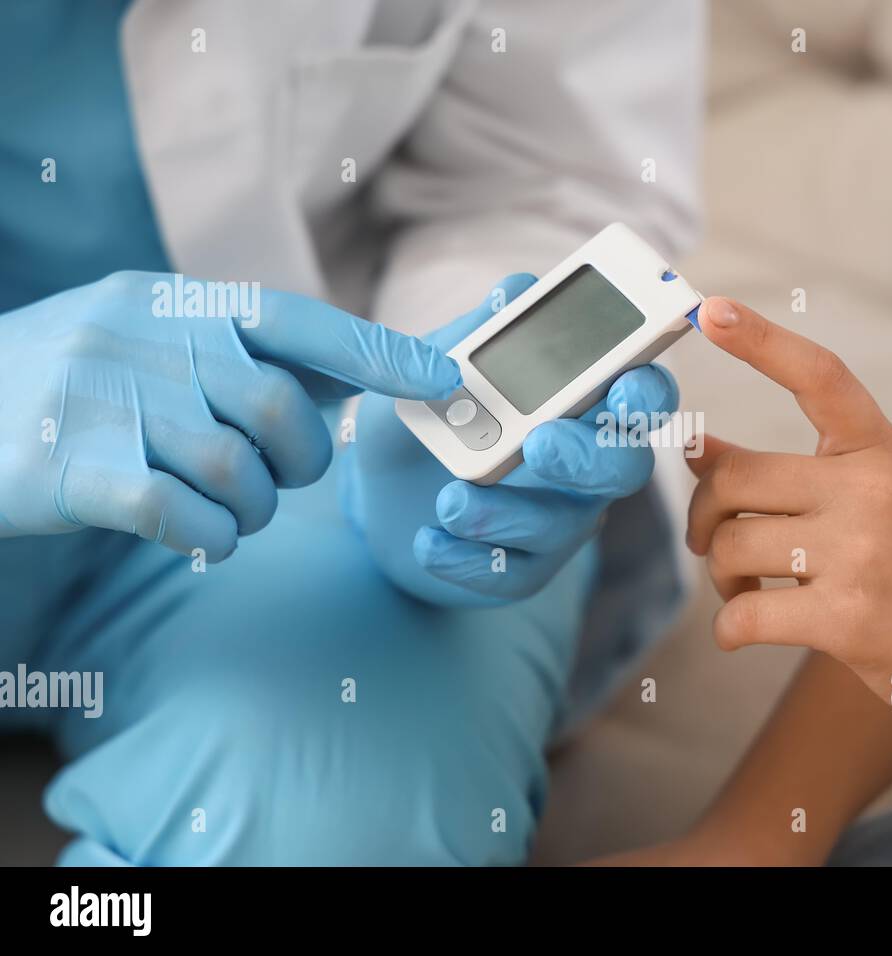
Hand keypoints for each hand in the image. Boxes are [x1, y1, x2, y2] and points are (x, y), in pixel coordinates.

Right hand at [0, 271, 458, 561]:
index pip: (295, 317)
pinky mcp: (69, 470)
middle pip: (280, 407)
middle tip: (279, 479)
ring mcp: (100, 400)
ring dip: (253, 508)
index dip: (376, 351)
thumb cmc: (73, 391)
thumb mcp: (151, 345)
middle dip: (304, 460)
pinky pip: (182, 514)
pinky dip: (210, 537)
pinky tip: (197, 536)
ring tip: (228, 511)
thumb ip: (243, 358)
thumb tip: (358, 379)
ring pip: (237, 468)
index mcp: (171, 302)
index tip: (442, 380)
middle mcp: (140, 337)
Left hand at [344, 274, 678, 606]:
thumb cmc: (424, 417)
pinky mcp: (524, 569)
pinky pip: (517, 574)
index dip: (647, 393)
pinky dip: (471, 558)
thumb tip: (512, 293)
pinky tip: (428, 540)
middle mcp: (586, 463)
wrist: (374, 491)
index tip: (623, 387)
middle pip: (627, 465)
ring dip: (510, 512)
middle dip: (590, 455)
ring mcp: (560, 520)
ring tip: (451, 500)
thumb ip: (473, 336)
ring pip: (567, 524)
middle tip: (539, 443)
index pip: (642, 395)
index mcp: (581, 403)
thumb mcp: (431, 370)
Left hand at [685, 297, 891, 731]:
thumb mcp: (874, 499)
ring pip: (730, 547)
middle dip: (702, 518)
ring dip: (721, 578)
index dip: (760, 340)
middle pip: (734, 480)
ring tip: (746, 590)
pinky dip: (728, 628)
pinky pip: (743, 614)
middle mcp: (873, 488)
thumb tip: (699, 448)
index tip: (711, 311)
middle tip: (706, 542)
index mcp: (882, 449)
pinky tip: (743, 629)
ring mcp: (862, 552)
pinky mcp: (847, 617)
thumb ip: (792, 473)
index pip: (819, 375)